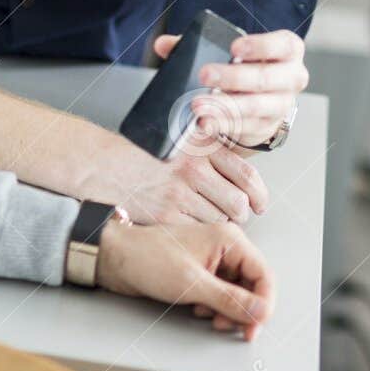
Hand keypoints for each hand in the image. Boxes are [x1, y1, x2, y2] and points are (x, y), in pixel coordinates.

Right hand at [89, 134, 267, 224]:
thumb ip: (212, 151)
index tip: (259, 203)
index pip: (247, 175)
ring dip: (219, 224)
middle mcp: (195, 169)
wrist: (110, 165)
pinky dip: (200, 231)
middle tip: (235, 215)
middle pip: (237, 204)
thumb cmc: (146, 153)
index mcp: (204, 146)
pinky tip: (190, 223)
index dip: (258, 195)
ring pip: (219, 221)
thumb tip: (241, 172)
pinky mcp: (166, 214)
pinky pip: (198, 230)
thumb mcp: (184, 139)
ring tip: (208, 217)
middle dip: (240, 214)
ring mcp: (180, 193)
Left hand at [96, 219, 274, 339]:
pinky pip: (221, 293)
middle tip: (233, 329)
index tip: (257, 325)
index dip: (264, 302)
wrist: (115, 259)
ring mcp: (214, 260)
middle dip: (244, 310)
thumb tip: (260, 312)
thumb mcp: (192, 285)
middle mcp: (226, 248)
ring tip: (210, 317)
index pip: (263, 274)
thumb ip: (230, 300)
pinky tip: (198, 309)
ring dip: (228, 310)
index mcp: (230, 240)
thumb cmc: (147, 259)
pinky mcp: (202, 272)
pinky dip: (214, 306)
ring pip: (237, 292)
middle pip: (252, 285)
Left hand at [152, 28, 307, 147]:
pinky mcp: (266, 127)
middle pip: (266, 78)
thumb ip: (198, 44)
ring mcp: (281, 105)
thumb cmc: (246, 65)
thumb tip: (163, 44)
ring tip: (198, 105)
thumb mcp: (230, 50)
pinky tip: (204, 122)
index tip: (234, 48)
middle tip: (205, 75)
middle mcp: (291, 78)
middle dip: (234, 77)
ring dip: (225, 106)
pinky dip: (222, 125)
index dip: (261, 46)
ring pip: (255, 106)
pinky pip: (244, 127)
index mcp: (288, 51)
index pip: (283, 45)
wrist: (261, 96)